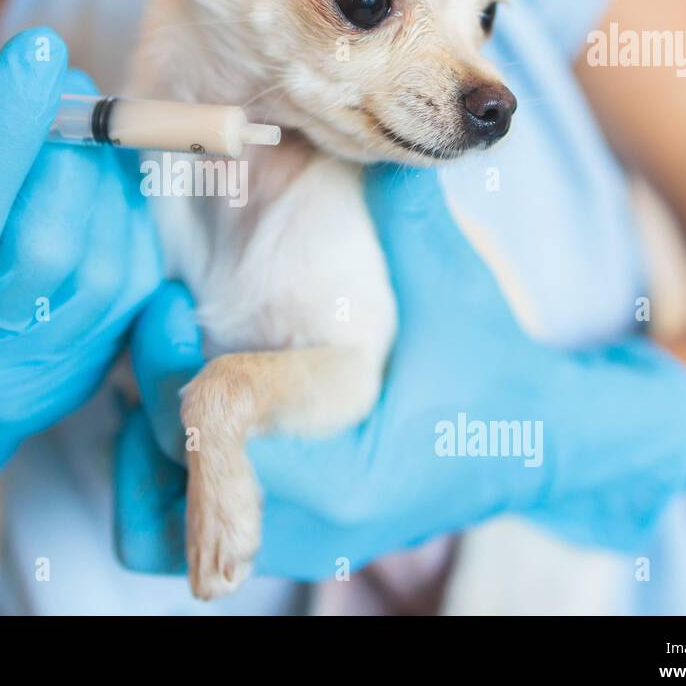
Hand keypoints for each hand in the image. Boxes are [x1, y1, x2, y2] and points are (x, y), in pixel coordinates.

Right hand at [0, 27, 160, 491]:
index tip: (38, 48)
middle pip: (41, 242)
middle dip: (66, 146)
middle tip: (65, 79)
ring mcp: (33, 367)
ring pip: (99, 261)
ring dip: (102, 177)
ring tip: (80, 129)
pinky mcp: (86, 368)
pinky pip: (131, 281)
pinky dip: (125, 216)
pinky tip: (97, 181)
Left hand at [115, 164, 685, 577]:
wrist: (533, 446)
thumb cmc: (492, 367)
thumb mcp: (454, 290)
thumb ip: (409, 219)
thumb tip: (377, 137)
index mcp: (345, 473)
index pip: (221, 437)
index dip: (174, 366)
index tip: (169, 307)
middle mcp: (313, 528)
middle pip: (178, 474)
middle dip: (156, 390)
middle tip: (162, 318)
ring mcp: (296, 546)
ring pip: (164, 520)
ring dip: (153, 439)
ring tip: (171, 361)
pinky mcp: (286, 548)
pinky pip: (183, 536)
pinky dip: (167, 481)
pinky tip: (187, 410)